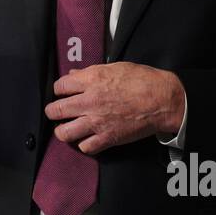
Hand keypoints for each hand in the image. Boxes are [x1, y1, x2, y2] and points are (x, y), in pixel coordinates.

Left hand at [43, 63, 184, 154]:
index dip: (58, 90)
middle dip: (53, 111)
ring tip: (65, 128)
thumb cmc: (142, 80)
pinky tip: (86, 138)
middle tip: (56, 112)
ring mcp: (97, 122)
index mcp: (91, 80)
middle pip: (56, 110)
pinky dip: (84, 144)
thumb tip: (73, 74)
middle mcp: (89, 101)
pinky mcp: (107, 138)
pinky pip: (85, 147)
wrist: (163, 100)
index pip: (59, 86)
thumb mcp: (115, 67)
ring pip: (64, 132)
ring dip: (62, 130)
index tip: (61, 93)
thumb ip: (90, 72)